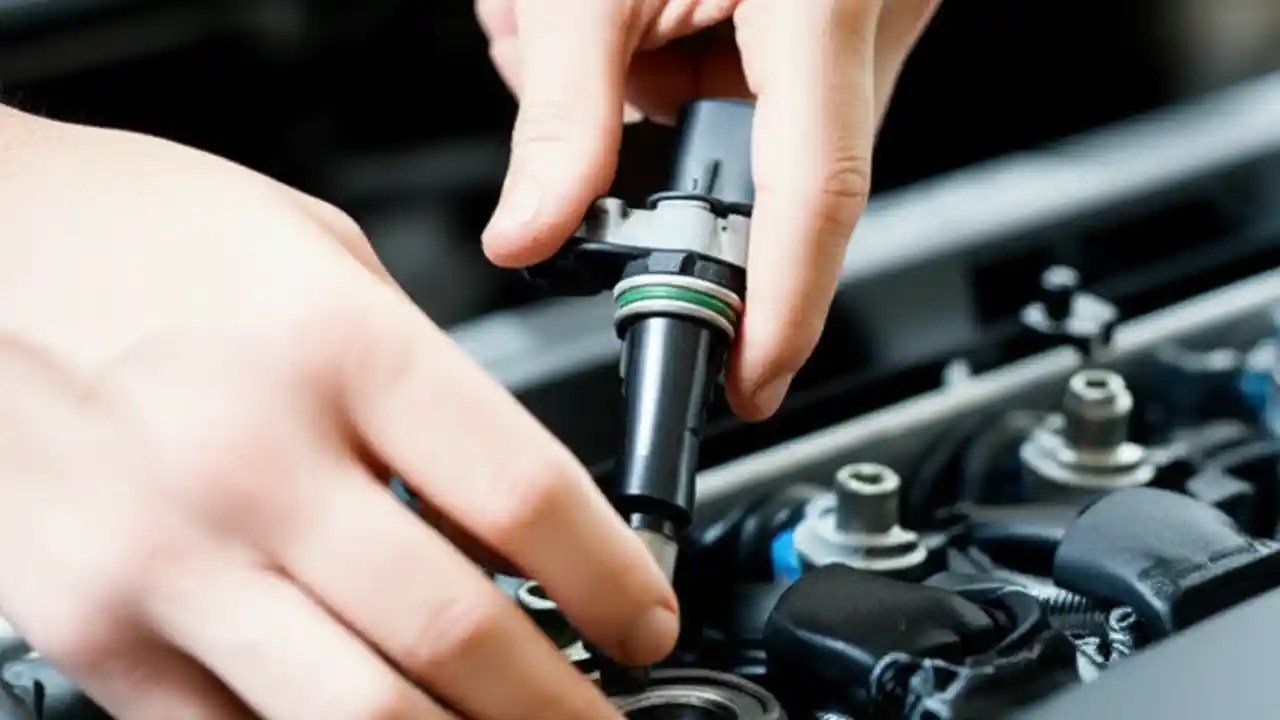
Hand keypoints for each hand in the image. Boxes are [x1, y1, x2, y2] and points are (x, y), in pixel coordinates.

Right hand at [0, 107, 674, 718]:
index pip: (525, 496)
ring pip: (356, 716)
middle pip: (456, 632)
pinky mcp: (92, 625)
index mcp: (336, 347)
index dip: (615, 580)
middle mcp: (252, 459)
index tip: (644, 618)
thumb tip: (503, 495)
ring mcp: (163, 557)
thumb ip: (420, 375)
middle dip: (562, 701)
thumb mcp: (318, 254)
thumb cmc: (135, 232)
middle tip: (606, 717)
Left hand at [477, 0, 940, 418]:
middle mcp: (867, 10)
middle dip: (659, 166)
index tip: (750, 381)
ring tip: (594, 28)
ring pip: (751, 128)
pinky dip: (672, 69)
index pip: (812, 193)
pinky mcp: (833, 6)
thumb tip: (529, 236)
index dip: (783, 308)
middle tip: (594, 105)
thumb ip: (560, 113)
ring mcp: (861, 8)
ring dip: (652, 106)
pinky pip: (756, 80)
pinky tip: (635, 22)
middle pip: (772, 169)